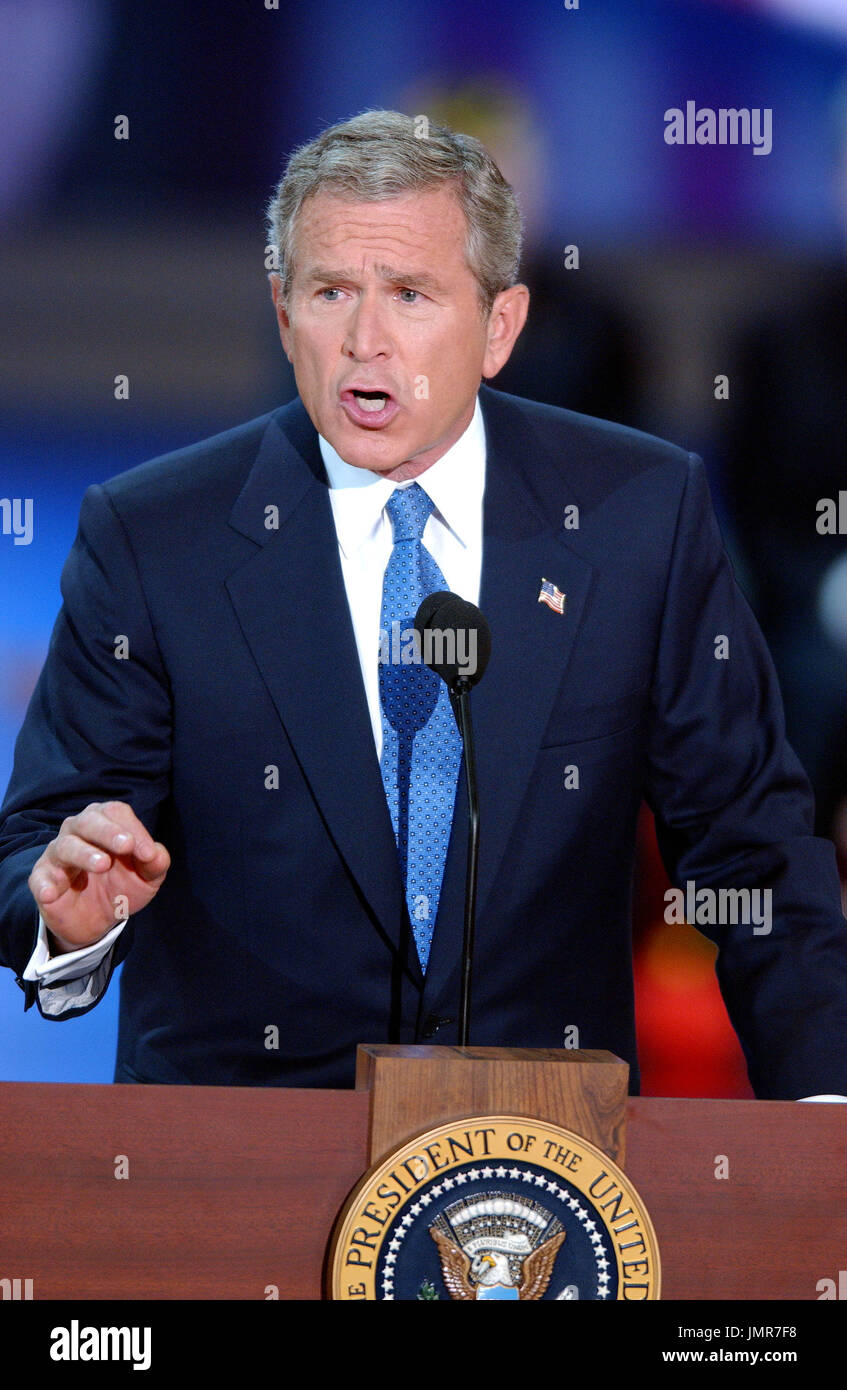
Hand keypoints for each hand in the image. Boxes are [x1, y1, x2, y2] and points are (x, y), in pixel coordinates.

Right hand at [28, 801, 169, 953]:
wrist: (97, 921)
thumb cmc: (122, 886)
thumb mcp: (147, 878)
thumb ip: (156, 863)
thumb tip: (155, 853)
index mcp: (106, 824)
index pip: (116, 813)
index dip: (134, 829)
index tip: (147, 854)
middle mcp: (78, 832)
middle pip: (88, 820)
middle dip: (108, 832)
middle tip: (126, 845)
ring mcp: (58, 854)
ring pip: (65, 846)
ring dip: (84, 853)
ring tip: (102, 864)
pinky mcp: (42, 879)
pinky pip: (40, 877)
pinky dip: (44, 883)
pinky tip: (51, 892)